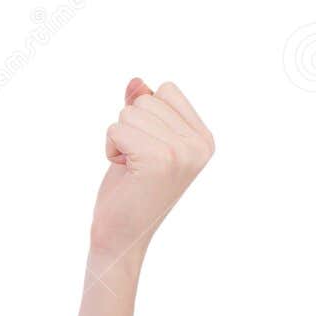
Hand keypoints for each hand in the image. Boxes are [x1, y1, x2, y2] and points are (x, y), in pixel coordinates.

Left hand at [89, 78, 214, 260]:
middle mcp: (199, 144)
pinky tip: (124, 171)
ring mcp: (182, 151)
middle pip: (146, 100)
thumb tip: (137, 81)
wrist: (122, 235)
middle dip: (129, 128)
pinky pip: (116, 129)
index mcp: (204, 138)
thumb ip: (144, 111)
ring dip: (118, 139)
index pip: (166, 90)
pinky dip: (110, 148)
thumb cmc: (130, 190)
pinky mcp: (158, 159)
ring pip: (129, 113)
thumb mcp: (140, 142)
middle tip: (137, 162)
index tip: (148, 148)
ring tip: (131, 167)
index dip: (144, 116)